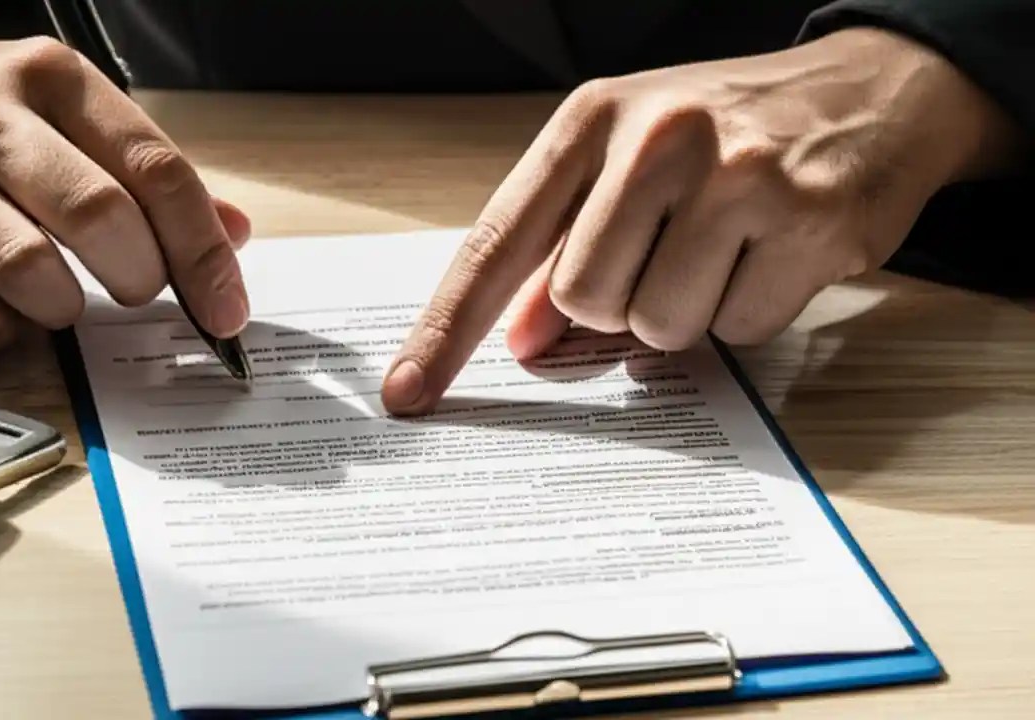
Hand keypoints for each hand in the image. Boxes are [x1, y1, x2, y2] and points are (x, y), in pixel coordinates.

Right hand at [0, 21, 249, 352]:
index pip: (157, 169)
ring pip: (34, 272)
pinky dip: (3, 331)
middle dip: (140, 278)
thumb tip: (231, 232)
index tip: (225, 307)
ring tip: (59, 297)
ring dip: (66, 309)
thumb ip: (146, 173)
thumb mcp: (63, 113)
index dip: (203, 252)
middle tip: (137, 290)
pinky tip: (0, 306)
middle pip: (103, 217)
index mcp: (53, 77)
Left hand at [382, 27, 1019, 414]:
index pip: (496, 242)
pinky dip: (749, 311)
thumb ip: (563, 244)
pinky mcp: (807, 221)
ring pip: (658, 326)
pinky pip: (740, 330)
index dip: (446, 328)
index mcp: (592, 120)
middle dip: (618, 304)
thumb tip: (518, 338)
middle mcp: (658, 138)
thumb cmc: (729, 130)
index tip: (409, 392)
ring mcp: (738, 176)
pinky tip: (772, 253)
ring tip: (723, 248)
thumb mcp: (627, 160)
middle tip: (666, 252)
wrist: (870, 90)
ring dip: (685, 311)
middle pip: (581, 300)